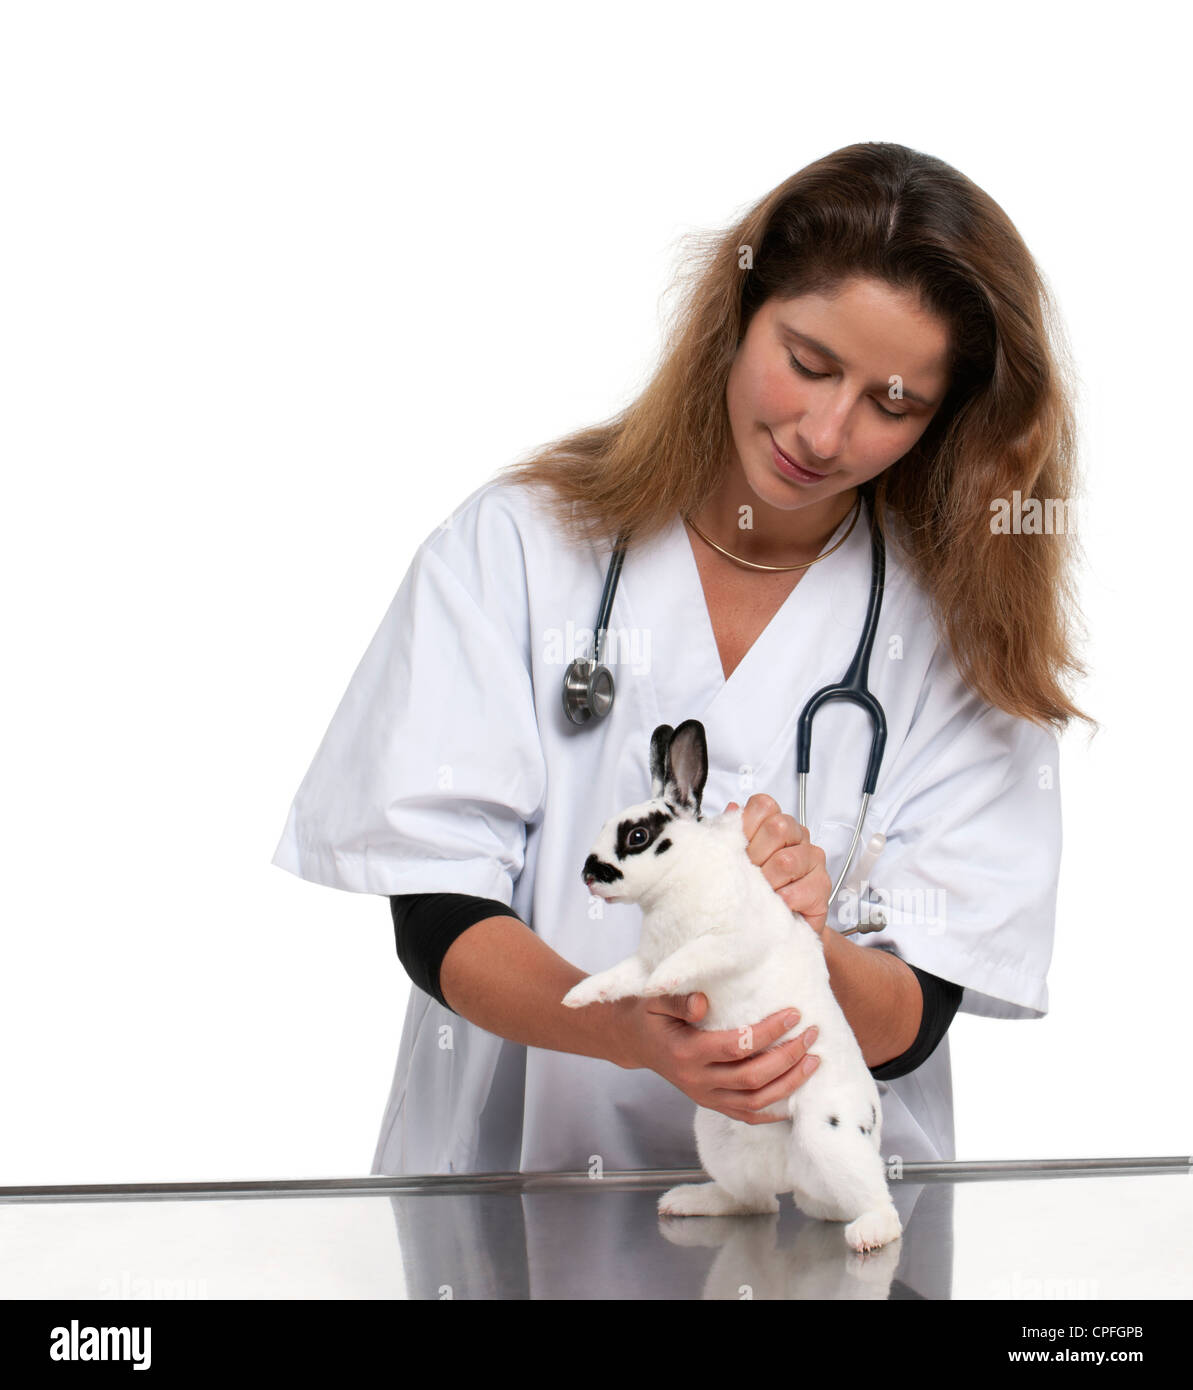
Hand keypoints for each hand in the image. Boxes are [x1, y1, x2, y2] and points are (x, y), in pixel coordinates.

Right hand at [613, 991, 819, 1123]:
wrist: (635, 1041)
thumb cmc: (650, 1015)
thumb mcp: (656, 1000)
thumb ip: (678, 1001)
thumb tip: (703, 1003)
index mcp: (687, 1053)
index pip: (737, 1046)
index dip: (768, 1032)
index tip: (793, 1014)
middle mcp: (698, 1081)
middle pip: (752, 1078)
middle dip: (787, 1057)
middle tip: (811, 1034)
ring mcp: (705, 1096)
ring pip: (755, 1101)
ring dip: (789, 1083)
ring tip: (813, 1061)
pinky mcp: (711, 1103)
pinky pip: (746, 1116)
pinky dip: (773, 1111)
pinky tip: (795, 1097)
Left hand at [726, 794, 830, 936]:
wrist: (772, 928)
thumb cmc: (753, 888)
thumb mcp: (734, 859)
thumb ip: (731, 833)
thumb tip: (732, 809)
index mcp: (775, 823)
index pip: (764, 805)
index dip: (747, 826)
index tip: (739, 849)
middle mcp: (798, 836)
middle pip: (777, 828)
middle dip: (756, 856)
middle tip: (749, 875)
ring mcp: (813, 859)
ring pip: (786, 861)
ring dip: (767, 883)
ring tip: (762, 892)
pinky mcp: (822, 886)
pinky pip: (796, 891)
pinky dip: (780, 902)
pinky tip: (776, 905)